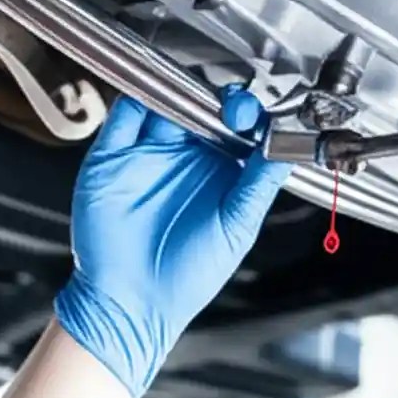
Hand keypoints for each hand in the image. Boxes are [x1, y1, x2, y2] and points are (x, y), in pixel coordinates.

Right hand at [54, 85, 291, 397]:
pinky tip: (152, 97)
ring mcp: (148, 154)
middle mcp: (185, 158)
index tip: (254, 115)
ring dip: (180, 91)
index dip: (248, 115)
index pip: (237, 127)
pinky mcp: (111, 159)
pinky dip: (136, 100)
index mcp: (219, 172)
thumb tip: (285, 148)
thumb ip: (259, 184)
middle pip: (202, 107)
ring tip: (195, 95)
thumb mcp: (237, 227)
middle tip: (231, 105)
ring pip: (164, 104)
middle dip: (218, 99)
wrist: (133, 305)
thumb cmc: (189, 276)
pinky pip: (123, 119)